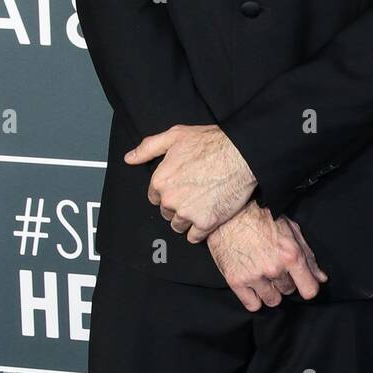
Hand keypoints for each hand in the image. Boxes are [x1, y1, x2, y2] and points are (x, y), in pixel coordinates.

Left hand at [125, 123, 255, 241]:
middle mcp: (170, 200)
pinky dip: (200, 230)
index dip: (168, 191)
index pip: (155, 197)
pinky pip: (195, 237)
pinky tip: (208, 216)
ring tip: (203, 204)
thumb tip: (130, 158)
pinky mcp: (205, 223)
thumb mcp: (176, 136)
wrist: (242, 154)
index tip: (181, 187)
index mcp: (160, 181)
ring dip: (188, 219)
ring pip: (179, 226)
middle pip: (166, 212)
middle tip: (195, 194)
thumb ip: (149, 147)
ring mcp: (187, 213)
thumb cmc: (212, 143)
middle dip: (177, 206)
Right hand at [206, 200, 328, 311]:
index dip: (308, 287)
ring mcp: (254, 276)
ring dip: (270, 291)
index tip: (304, 283)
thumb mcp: (292, 230)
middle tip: (276, 266)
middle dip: (285, 281)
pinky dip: (254, 298)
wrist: (230, 213)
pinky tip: (253, 285)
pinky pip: (252, 305)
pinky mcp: (236, 281)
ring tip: (263, 274)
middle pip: (289, 291)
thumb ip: (308, 257)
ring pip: (272, 300)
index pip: (309, 290)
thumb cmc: (263, 218)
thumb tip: (320, 278)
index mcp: (291, 255)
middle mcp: (274, 268)